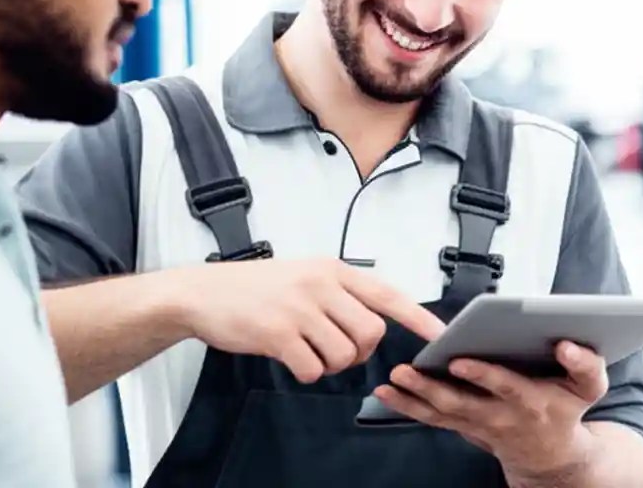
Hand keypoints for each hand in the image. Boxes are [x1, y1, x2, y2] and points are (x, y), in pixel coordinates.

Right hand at [174, 257, 445, 382]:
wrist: (202, 293)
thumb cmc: (254, 288)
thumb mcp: (303, 274)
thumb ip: (338, 292)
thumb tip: (371, 324)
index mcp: (331, 269)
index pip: (387, 293)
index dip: (418, 317)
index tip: (440, 334)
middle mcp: (320, 285)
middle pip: (371, 333)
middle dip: (361, 352)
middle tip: (338, 350)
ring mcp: (299, 309)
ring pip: (345, 354)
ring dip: (332, 364)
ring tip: (309, 352)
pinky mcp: (278, 334)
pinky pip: (314, 369)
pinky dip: (307, 372)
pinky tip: (290, 358)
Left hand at [374, 340, 606, 480]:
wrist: (552, 455)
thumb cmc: (565, 411)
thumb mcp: (589, 389)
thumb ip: (586, 365)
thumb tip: (567, 343)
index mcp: (530, 401)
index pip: (505, 387)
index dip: (482, 375)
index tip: (459, 360)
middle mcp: (501, 415)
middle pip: (462, 402)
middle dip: (432, 387)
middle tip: (408, 371)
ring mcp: (479, 424)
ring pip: (441, 412)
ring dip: (413, 396)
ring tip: (393, 379)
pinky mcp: (464, 426)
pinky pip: (431, 419)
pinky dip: (407, 406)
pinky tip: (386, 392)